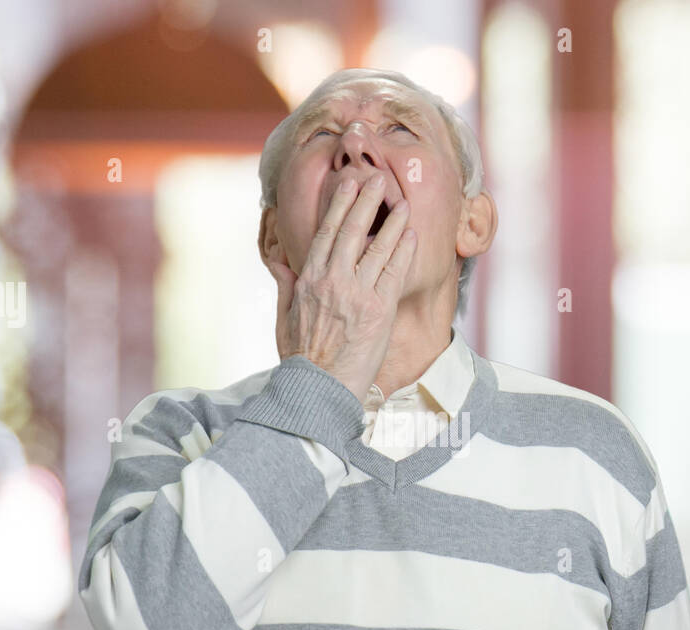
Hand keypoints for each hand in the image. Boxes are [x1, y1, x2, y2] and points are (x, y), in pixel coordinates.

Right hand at [269, 172, 416, 403]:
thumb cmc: (300, 359)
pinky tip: (411, 235)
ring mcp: (357, 294)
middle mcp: (332, 281)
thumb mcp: (283, 319)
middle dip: (366, 201)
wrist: (319, 390)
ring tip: (403, 202)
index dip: (339, 206)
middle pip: (352, 231)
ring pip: (377, 248)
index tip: (348, 185)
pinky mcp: (379, 310)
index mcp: (308, 280)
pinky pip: (394, 273)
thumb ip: (285, 286)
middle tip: (378, 179)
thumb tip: (278, 262)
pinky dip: (403, 251)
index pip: (325, 233)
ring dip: (392, 221)